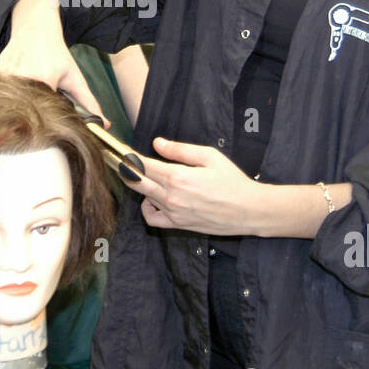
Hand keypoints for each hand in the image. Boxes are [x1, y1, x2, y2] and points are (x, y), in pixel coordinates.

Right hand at [0, 0, 109, 125]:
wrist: (35, 29)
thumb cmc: (56, 53)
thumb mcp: (74, 76)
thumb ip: (88, 102)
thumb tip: (104, 125)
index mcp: (44, 81)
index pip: (44, 116)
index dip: (47, 121)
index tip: (50, 118)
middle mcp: (23, 79)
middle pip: (26, 112)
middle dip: (33, 115)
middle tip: (37, 107)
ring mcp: (6, 76)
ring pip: (12, 105)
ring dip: (19, 107)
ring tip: (27, 96)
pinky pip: (0, 95)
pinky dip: (6, 97)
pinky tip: (14, 90)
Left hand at [127, 137, 263, 234]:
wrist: (248, 210)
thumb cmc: (232, 181)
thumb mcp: (210, 156)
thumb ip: (180, 150)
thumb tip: (158, 143)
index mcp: (178, 176)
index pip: (142, 164)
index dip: (128, 155)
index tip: (120, 149)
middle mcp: (171, 196)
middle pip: (136, 182)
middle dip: (125, 170)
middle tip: (121, 161)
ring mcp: (173, 213)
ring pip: (144, 197)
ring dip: (141, 186)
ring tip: (147, 177)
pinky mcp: (178, 225)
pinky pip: (152, 219)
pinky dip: (148, 209)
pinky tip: (155, 199)